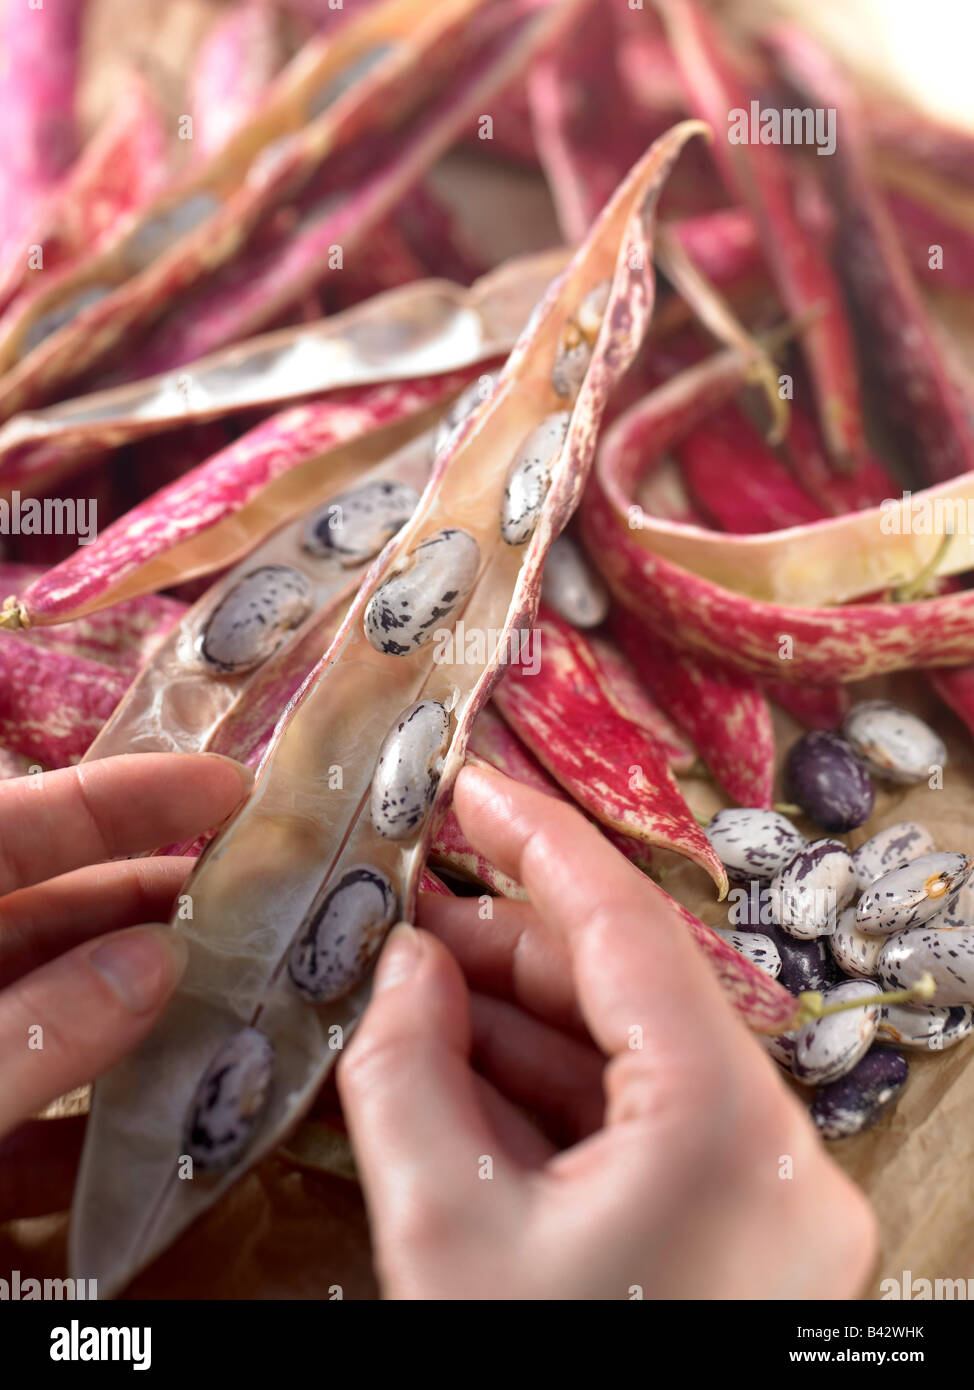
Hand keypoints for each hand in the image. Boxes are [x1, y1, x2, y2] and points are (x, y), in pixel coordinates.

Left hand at [0, 753, 251, 1217]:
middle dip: (161, 919)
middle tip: (267, 920)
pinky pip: (27, 1116)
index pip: (24, 823)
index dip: (128, 797)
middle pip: (55, 920)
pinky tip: (163, 1149)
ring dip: (144, 1029)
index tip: (234, 787)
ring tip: (244, 1025)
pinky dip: (90, 1131)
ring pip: (54, 1018)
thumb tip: (158, 964)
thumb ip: (35, 1031)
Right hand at [339, 764, 877, 1299]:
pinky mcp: (733, 1236)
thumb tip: (398, 961)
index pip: (625, 931)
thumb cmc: (539, 1386)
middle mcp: (774, 1152)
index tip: (473, 782)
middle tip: (415, 898)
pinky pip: (637, 1131)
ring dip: (519, 1020)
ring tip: (415, 978)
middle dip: (512, 941)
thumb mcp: (446, 1240)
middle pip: (631, 994)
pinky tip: (456, 1065)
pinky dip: (548, 1096)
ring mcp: (761, 1198)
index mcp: (728, 1129)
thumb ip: (407, 1074)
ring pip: (630, 1063)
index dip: (539, 840)